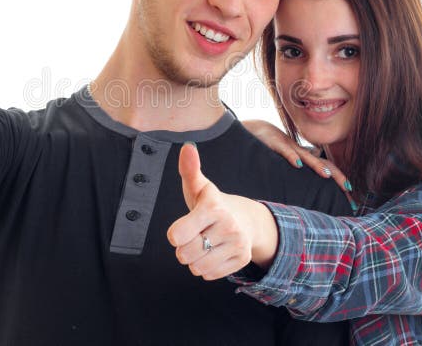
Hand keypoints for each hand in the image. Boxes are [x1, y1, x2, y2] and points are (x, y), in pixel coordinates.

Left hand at [167, 143, 277, 279]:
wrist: (246, 218)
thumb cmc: (212, 203)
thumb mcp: (199, 187)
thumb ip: (189, 169)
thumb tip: (187, 147)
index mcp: (213, 207)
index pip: (178, 235)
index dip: (175, 234)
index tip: (179, 229)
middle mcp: (229, 225)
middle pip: (186, 254)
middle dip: (183, 248)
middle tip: (193, 236)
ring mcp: (238, 244)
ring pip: (197, 267)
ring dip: (194, 260)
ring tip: (203, 245)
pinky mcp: (243, 259)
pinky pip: (210, 275)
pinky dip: (206, 268)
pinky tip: (213, 253)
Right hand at [242, 119, 351, 195]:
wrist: (255, 130)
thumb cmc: (272, 148)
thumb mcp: (289, 161)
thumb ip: (301, 169)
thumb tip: (314, 181)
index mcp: (305, 158)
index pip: (326, 168)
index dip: (338, 180)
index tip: (350, 197)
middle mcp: (301, 152)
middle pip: (323, 162)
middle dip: (337, 175)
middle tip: (348, 189)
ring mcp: (289, 146)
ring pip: (306, 156)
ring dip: (317, 165)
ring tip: (327, 175)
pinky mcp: (275, 143)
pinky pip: (285, 150)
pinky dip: (292, 157)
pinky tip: (297, 164)